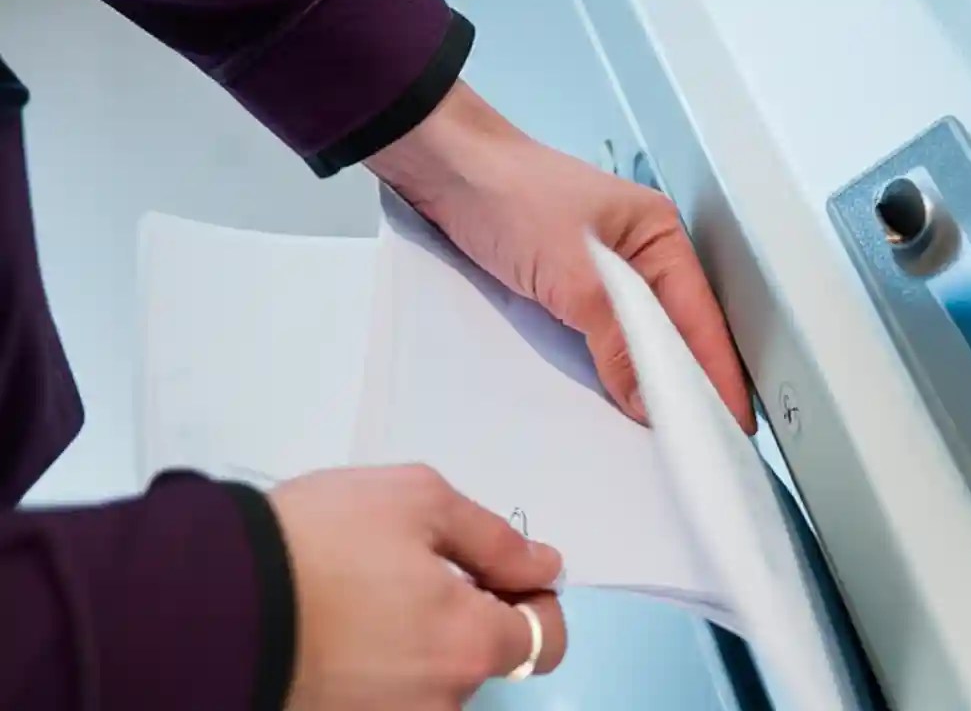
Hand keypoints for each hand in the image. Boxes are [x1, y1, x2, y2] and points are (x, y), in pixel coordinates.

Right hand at [269, 464, 565, 710]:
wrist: (204, 599)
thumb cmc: (317, 540)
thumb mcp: (417, 500)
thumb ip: (495, 538)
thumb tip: (544, 567)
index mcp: (468, 645)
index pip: (545, 642)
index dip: (533, 601)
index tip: (498, 575)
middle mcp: (438, 703)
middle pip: (480, 659)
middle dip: (460, 617)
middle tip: (404, 571)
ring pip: (429, 679)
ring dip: (413, 643)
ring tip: (358, 600)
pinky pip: (382, 694)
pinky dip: (373, 666)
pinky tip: (336, 631)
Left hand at [368, 82, 755, 432]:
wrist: (445, 172)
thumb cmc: (510, 193)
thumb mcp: (572, 273)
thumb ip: (614, 339)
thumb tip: (645, 399)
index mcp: (660, 236)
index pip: (701, 317)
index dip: (718, 372)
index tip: (731, 422)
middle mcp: (642, 257)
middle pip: (679, 332)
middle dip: (691, 383)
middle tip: (704, 438)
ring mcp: (608, 275)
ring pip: (644, 340)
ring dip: (653, 380)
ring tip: (669, 429)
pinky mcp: (575, 292)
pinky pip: (609, 340)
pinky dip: (618, 370)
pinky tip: (622, 399)